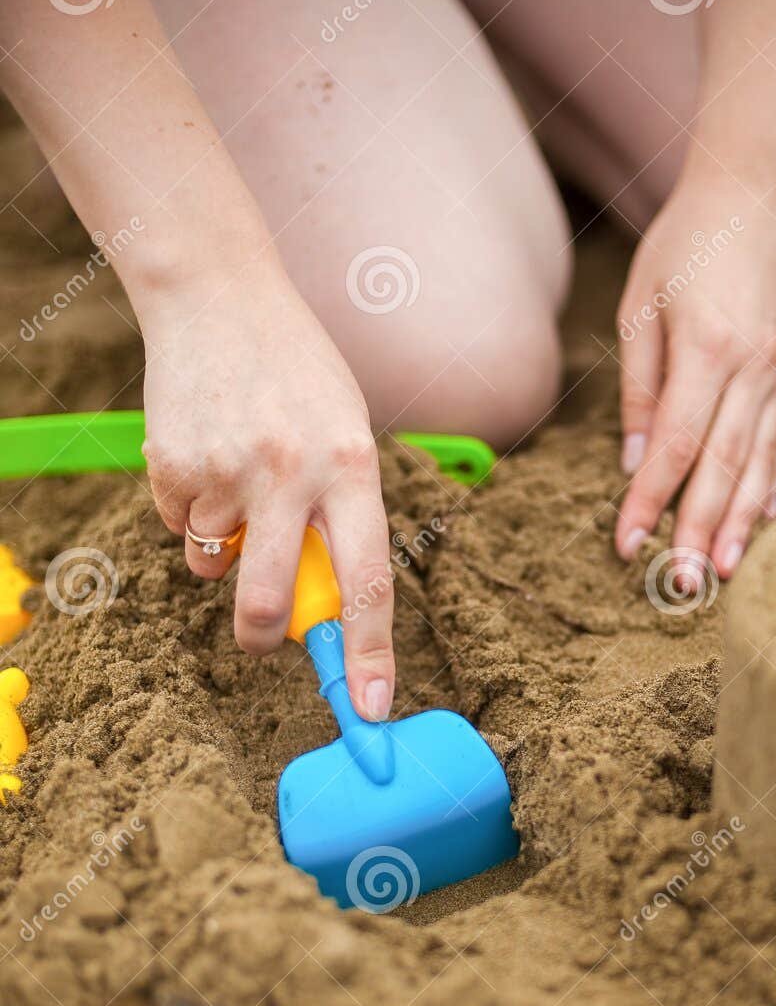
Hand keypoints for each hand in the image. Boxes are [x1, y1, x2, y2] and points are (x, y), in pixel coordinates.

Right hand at [140, 260, 394, 720]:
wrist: (219, 294)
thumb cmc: (297, 374)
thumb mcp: (345, 434)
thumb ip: (343, 515)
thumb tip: (326, 612)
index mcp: (352, 467)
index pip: (369, 583)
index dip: (371, 654)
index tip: (373, 711)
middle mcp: (292, 472)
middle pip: (268, 601)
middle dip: (261, 637)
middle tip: (260, 637)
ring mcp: (227, 468)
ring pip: (212, 564)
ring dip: (219, 550)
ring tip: (233, 484)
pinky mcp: (172, 462)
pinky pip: (177, 526)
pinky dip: (187, 508)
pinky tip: (203, 452)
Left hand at [614, 178, 775, 584]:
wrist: (747, 197)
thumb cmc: (680, 248)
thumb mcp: (638, 310)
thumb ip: (638, 390)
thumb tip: (631, 465)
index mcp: (709, 349)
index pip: (676, 445)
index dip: (651, 500)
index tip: (628, 545)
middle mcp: (752, 368)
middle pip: (723, 467)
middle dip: (698, 531)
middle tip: (681, 587)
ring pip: (759, 464)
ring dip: (739, 523)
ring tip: (722, 572)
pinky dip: (770, 486)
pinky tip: (759, 523)